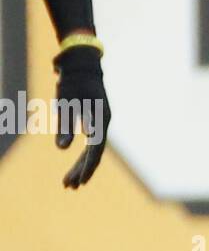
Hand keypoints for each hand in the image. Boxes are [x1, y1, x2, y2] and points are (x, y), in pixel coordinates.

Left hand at [53, 43, 110, 188]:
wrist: (82, 64)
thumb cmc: (73, 83)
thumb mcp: (66, 104)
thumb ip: (65, 126)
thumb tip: (63, 149)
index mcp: (101, 119)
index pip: (96, 149)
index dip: (87, 167)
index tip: (79, 182)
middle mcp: (104, 122)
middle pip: (95, 152)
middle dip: (82, 170)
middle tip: (68, 186)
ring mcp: (100, 121)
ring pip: (93, 149)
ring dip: (81, 165)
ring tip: (68, 182)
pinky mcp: (95, 120)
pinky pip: (90, 142)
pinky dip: (82, 154)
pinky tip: (74, 163)